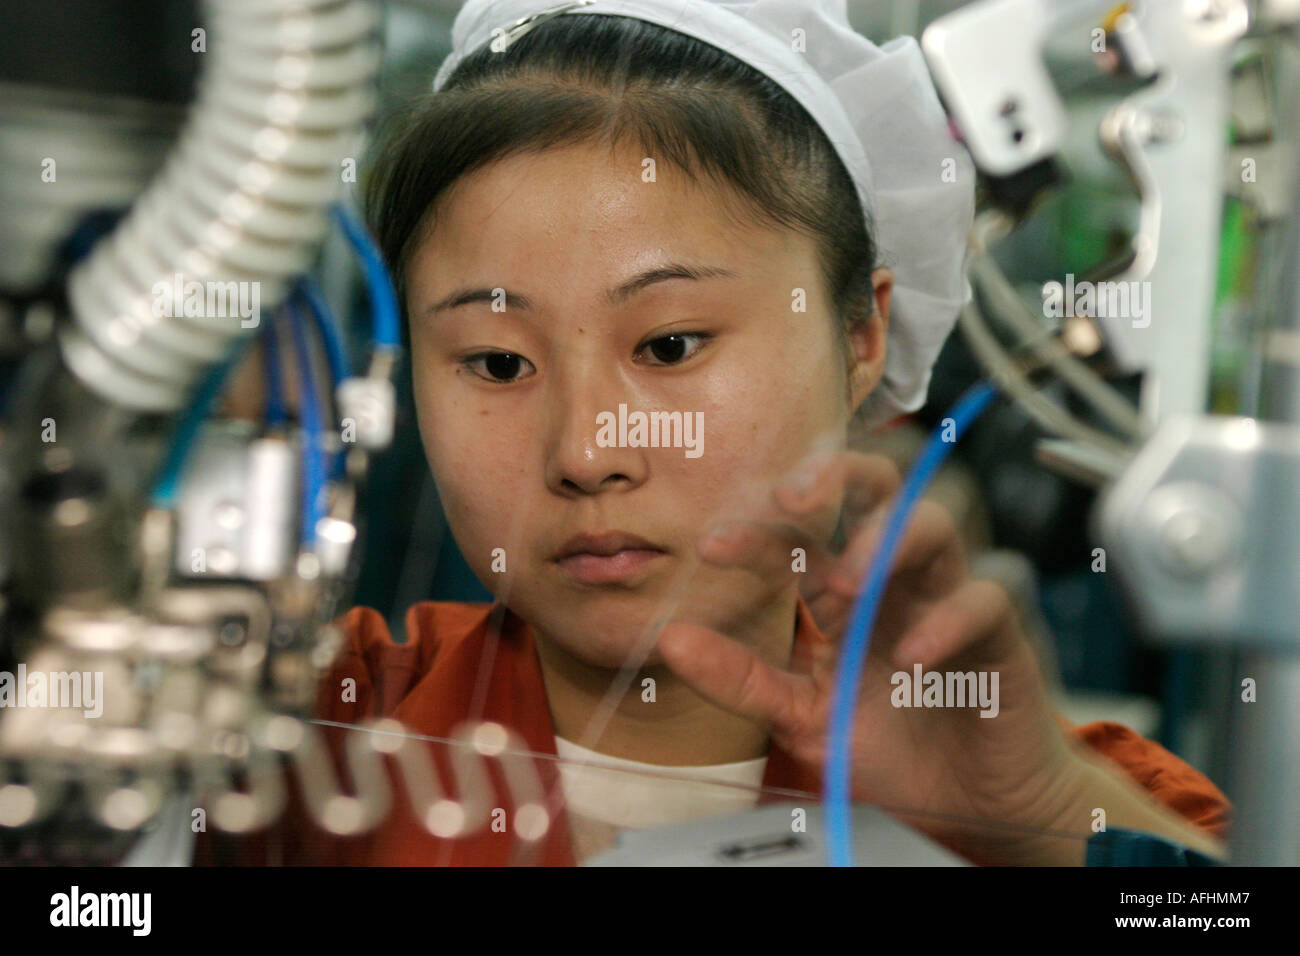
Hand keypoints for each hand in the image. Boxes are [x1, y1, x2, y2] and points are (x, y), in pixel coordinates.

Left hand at [656, 449, 1087, 862]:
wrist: (968, 805)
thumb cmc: (890, 747)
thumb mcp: (801, 717)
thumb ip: (741, 679)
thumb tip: (670, 640)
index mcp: (843, 588)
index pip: (800, 531)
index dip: (757, 526)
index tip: (710, 546)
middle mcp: (894, 578)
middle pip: (875, 486)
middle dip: (834, 474)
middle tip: (790, 499)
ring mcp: (947, 598)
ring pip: (932, 524)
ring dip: (885, 543)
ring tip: (846, 587)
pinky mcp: (998, 635)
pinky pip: (983, 598)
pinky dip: (947, 619)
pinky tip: (911, 656)